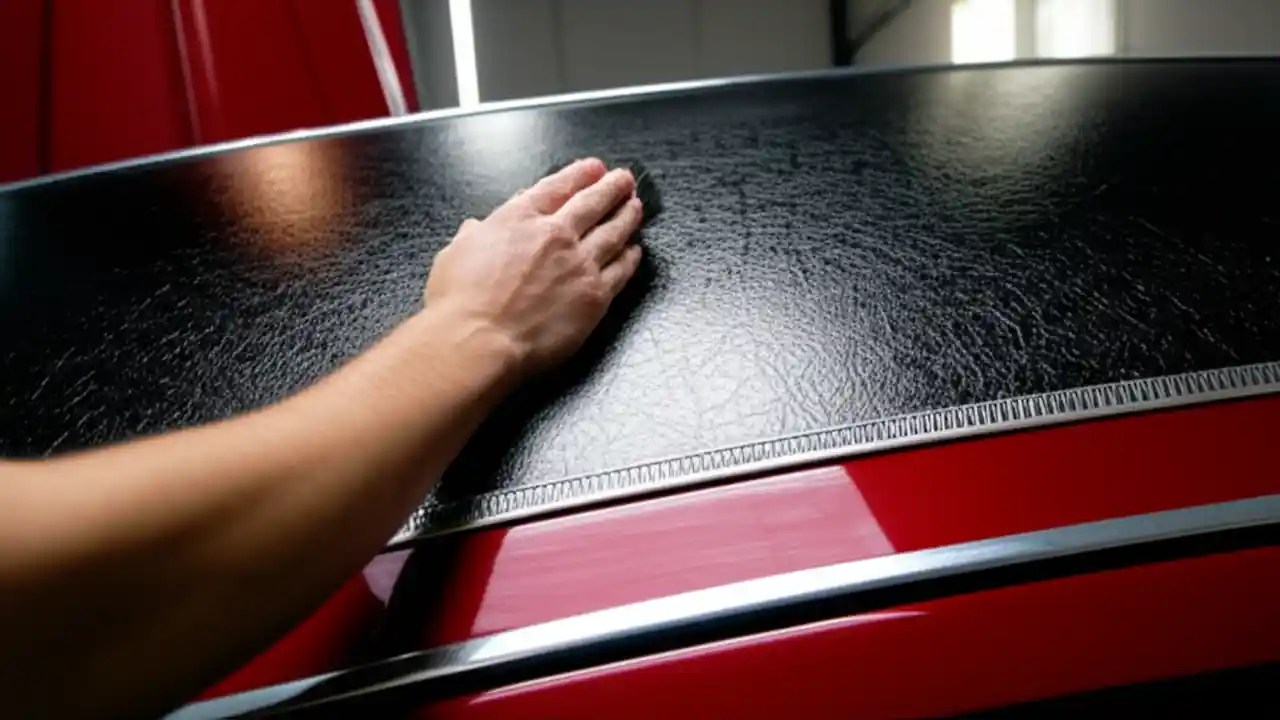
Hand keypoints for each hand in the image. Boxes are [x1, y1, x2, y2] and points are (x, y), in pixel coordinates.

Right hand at [424, 158, 643, 378]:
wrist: (480, 341)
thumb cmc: (460, 303)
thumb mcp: (455, 254)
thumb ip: (473, 236)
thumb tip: (476, 228)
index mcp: (519, 219)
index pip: (556, 187)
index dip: (579, 175)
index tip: (595, 167)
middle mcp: (555, 235)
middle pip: (592, 203)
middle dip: (611, 188)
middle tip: (625, 180)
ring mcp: (579, 264)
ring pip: (613, 233)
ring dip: (627, 217)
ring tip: (636, 207)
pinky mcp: (595, 296)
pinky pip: (620, 271)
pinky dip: (630, 258)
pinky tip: (635, 251)